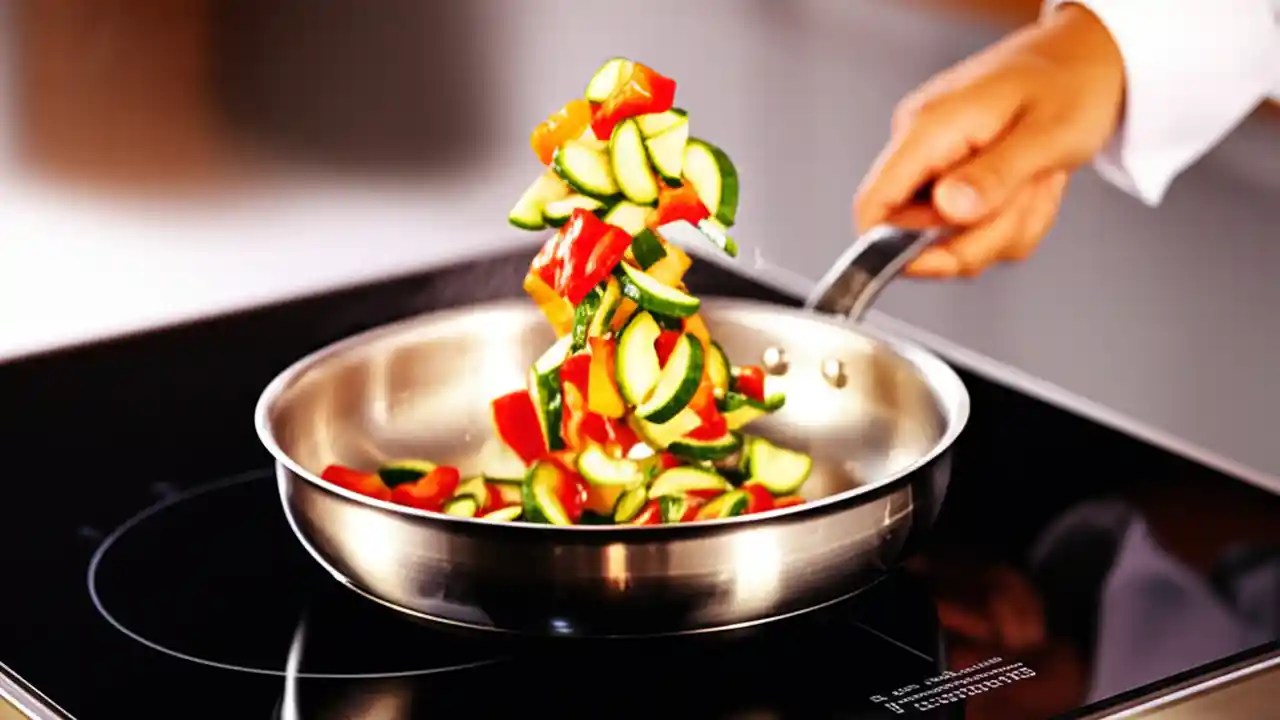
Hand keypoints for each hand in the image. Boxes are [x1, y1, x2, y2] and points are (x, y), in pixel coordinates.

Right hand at [854, 4, 1124, 277]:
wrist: (1082, 58)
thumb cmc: (1071, 83)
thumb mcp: (1049, 133)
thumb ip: (995, 175)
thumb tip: (949, 210)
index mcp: (929, 128)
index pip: (873, 206)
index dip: (897, 248)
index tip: (953, 255)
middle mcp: (919, 145)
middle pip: (915, 235)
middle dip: (979, 237)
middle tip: (1028, 199)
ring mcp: (933, 163)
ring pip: (950, 238)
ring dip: (1002, 228)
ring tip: (1036, 183)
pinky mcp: (949, 177)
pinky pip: (968, 227)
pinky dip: (1005, 221)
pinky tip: (1027, 185)